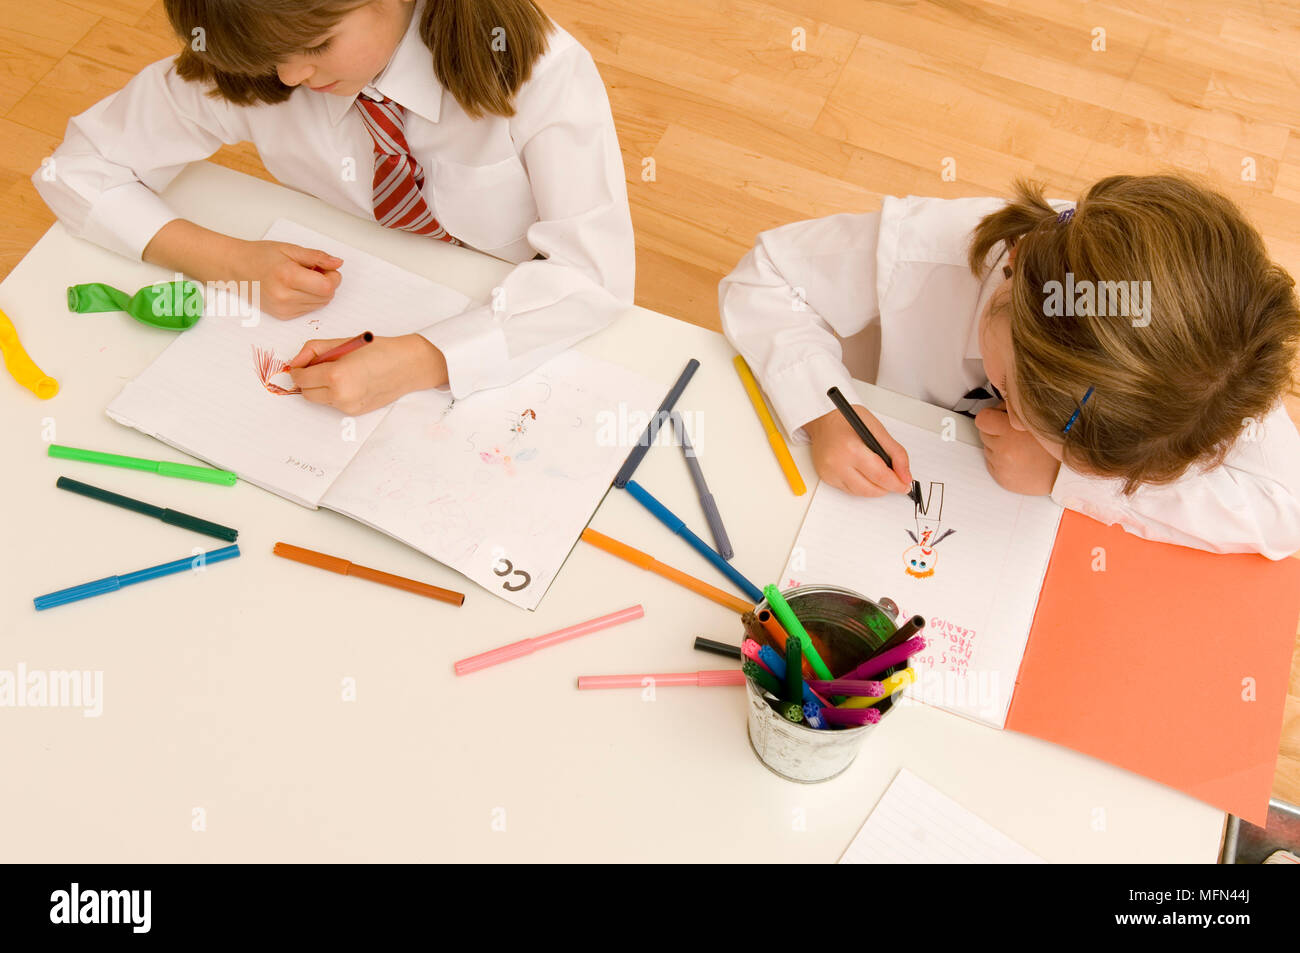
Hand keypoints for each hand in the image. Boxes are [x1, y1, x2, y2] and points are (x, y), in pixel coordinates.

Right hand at [232, 240, 342, 318]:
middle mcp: (285, 297)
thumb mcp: (290, 249)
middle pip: (326, 297)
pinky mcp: (283, 316)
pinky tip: (295, 288)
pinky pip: (308, 310)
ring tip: (302, 278)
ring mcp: (283, 309)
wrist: (235, 269)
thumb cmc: (260, 256)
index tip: (326, 268)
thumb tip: (337, 263)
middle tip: (313, 271)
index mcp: (288, 276)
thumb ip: (317, 257)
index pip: (327, 287)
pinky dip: (308, 299)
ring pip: (319, 305)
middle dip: (327, 284)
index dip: (333, 277)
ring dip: (318, 292)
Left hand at [287, 334, 447, 414]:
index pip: (301, 379)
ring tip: (341, 372)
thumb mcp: (342, 343)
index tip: (301, 365)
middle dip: (308, 380)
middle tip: (320, 366)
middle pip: (306, 393)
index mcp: (335, 375)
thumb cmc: (379, 350)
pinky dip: (335, 393)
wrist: (408, 366)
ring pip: (319, 399)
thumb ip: (313, 350)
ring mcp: (348, 406)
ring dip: (321, 387)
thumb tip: (296, 362)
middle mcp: (340, 395)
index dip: (297, 370)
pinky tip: (352, 381)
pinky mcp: (355, 412)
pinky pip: (334, 403)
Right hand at [804, 404, 911, 496]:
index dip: (896, 483)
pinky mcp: (826, 477)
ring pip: (860, 493)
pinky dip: (861, 487)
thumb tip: (905, 476)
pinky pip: (849, 490)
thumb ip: (896, 453)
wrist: (821, 420)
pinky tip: (866, 476)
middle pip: (870, 488)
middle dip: (887, 488)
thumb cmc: (847, 420)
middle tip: (897, 483)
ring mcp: (830, 472)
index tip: (905, 485)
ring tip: (882, 478)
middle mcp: (838, 463)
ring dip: (875, 489)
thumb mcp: (877, 429)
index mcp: (852, 448)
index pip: (880, 475)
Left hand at [975, 405, 1060, 494]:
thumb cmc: (1054, 446)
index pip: (982, 419)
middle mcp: (1004, 451)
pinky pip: (992, 464)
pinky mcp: (1002, 480)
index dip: (991, 416)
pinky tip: (1019, 460)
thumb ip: (1017, 412)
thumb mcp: (1038, 420)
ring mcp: (1002, 467)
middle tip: (1016, 434)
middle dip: (996, 431)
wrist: (1067, 474)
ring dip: (999, 447)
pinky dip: (1001, 461)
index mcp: (1011, 433)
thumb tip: (1000, 406)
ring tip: (1021, 448)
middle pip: (984, 433)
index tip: (1001, 418)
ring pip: (988, 449)